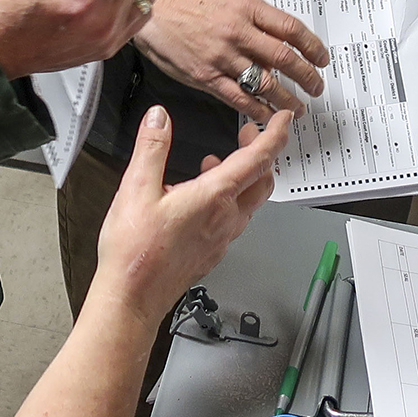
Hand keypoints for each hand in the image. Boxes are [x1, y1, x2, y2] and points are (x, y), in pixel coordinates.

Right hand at [88, 105, 290, 326]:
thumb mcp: (136, 188)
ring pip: (249, 202)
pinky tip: (201, 197)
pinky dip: (229, 198)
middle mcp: (225, 219)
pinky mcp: (212, 252)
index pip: (257, 160)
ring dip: (242, 176)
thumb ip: (151, 148)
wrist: (133, 298)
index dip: (275, 136)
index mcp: (214, 198)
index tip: (284, 120)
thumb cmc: (136, 252)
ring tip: (216, 162)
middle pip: (262, 182)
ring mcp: (221, 239)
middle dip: (260, 153)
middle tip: (248, 135)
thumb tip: (159, 118)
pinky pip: (233, 219)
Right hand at [132, 0, 328, 121]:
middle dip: (306, 76)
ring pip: (265, 83)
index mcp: (246, 9)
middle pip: (283, 57)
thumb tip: (283, 44)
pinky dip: (259, 109)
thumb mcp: (231, 0)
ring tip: (297, 107)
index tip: (322, 58)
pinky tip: (269, 114)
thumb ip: (257, 21)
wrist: (156, 14)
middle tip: (316, 86)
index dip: (312, 46)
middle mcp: (238, 32)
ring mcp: (223, 57)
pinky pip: (240, 98)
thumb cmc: (193, 6)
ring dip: (287, 98)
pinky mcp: (208, 78)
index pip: (290, 28)